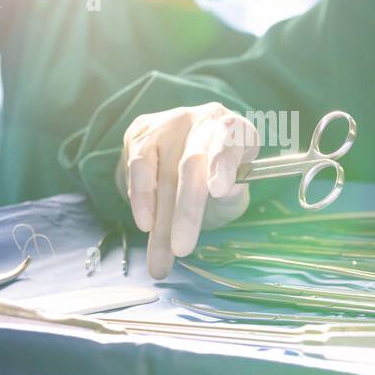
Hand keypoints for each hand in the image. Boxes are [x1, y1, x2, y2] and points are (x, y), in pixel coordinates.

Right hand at [116, 103, 257, 278]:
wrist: (184, 167)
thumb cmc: (217, 183)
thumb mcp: (233, 193)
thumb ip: (232, 192)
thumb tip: (225, 190)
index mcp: (237, 132)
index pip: (233, 139)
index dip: (224, 163)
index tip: (220, 189)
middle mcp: (204, 119)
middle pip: (193, 162)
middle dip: (186, 209)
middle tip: (182, 249)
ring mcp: (171, 123)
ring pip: (162, 170)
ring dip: (160, 216)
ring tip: (161, 255)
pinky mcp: (141, 133)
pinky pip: (138, 167)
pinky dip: (141, 198)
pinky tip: (145, 223)